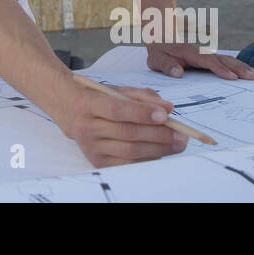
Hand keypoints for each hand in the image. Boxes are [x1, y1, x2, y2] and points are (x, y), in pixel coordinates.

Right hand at [56, 82, 185, 167]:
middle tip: (181, 133)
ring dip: (159, 148)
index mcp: (88, 104)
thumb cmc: (100, 100)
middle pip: (127, 133)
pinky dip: (148, 159)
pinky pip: (128, 164)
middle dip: (158, 134)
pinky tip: (161, 152)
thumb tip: (168, 108)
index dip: (141, 113)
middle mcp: (86, 127)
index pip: (116, 109)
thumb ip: (143, 96)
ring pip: (130, 151)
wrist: (72, 114)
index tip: (165, 115)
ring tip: (177, 143)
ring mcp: (91, 148)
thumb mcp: (117, 90)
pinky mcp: (98, 162)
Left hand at [147, 43, 253, 80]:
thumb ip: (167, 65)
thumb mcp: (157, 59)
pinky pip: (225, 62)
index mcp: (190, 53)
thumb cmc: (159, 52)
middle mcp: (202, 52)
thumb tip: (179, 73)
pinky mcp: (209, 59)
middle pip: (223, 60)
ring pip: (227, 60)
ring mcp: (207, 55)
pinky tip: (248, 72)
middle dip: (239, 68)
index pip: (207, 61)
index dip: (220, 69)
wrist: (161, 38)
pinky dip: (238, 66)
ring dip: (242, 67)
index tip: (232, 78)